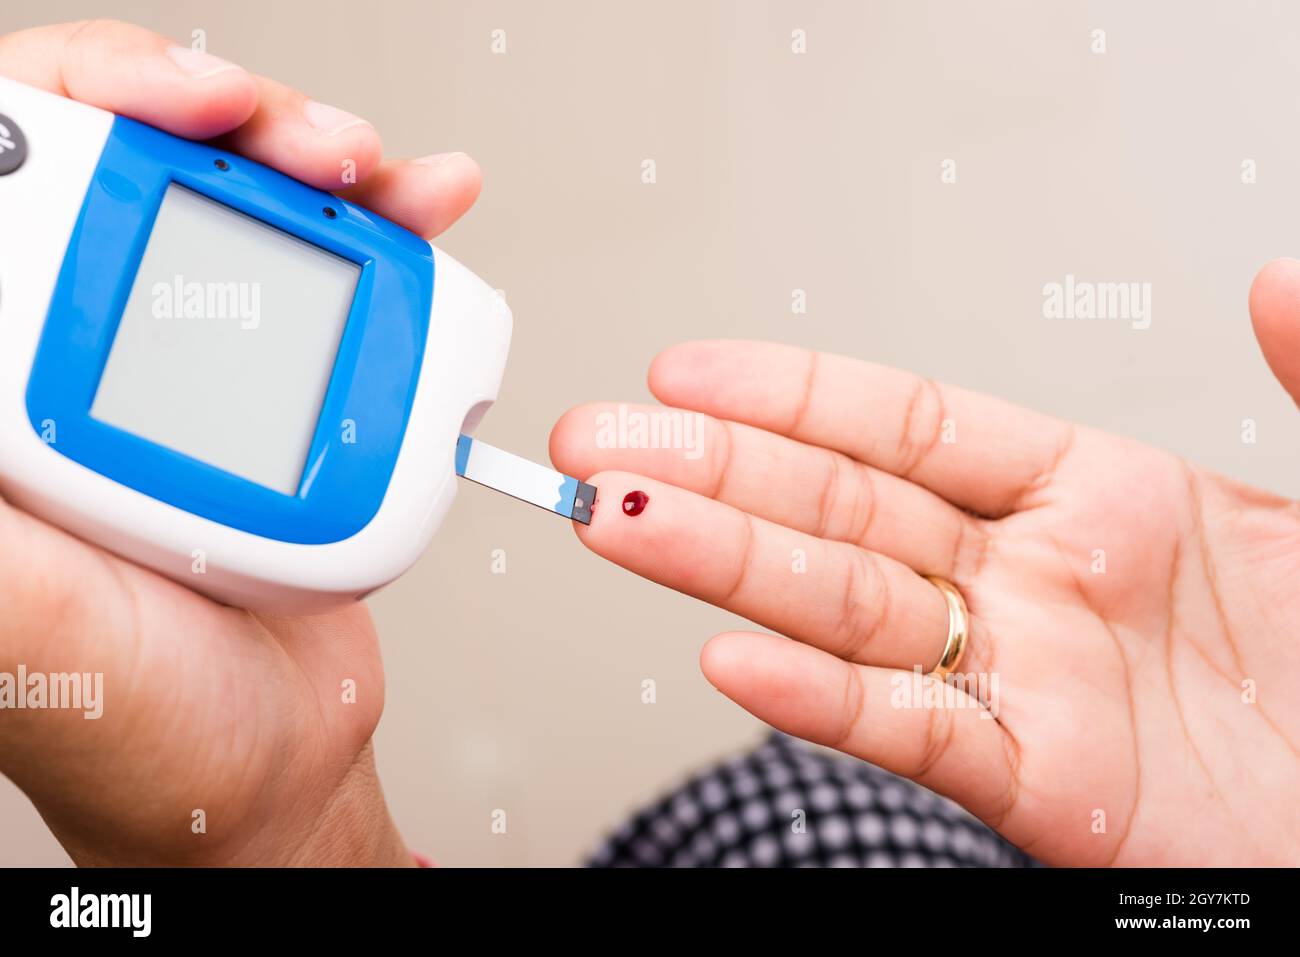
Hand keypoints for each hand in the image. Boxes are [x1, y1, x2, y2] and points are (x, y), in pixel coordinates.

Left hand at [0, 19, 479, 865]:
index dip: (86, 104)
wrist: (271, 768)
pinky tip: (423, 215)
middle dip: (227, 122)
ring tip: (381, 179)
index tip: (183, 109)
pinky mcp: (278, 389)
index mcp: (6, 386)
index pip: (9, 176)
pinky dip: (387, 233)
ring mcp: (189, 368)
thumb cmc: (145, 720)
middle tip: (305, 145)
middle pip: (137, 166)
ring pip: (241, 207)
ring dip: (318, 165)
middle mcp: (85, 358)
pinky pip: (329, 281)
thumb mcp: (32, 619)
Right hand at [550, 262, 1299, 865]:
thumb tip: (1272, 277)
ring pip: (841, 609)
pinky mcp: (1033, 781)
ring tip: (622, 522)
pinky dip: (813, 699)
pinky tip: (732, 657)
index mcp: (1097, 496)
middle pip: (839, 510)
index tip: (692, 370)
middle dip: (711, 471)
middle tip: (604, 444)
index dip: (793, 394)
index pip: (908, 425)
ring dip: (721, 565)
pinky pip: (906, 730)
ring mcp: (1022, 677)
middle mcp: (1033, 582)